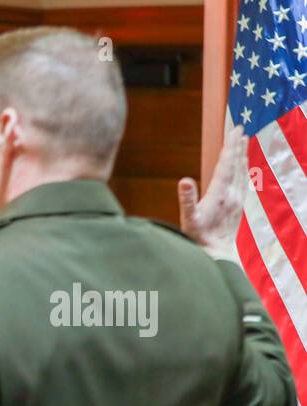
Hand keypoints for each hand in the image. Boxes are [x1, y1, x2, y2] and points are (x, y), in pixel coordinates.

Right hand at [178, 124, 248, 258]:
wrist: (216, 253)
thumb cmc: (199, 237)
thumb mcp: (188, 219)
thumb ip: (187, 199)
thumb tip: (184, 180)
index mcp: (220, 193)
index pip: (226, 164)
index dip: (230, 147)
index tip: (234, 130)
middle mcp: (232, 194)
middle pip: (236, 164)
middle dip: (238, 146)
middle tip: (240, 129)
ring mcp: (237, 199)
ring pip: (242, 171)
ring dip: (242, 155)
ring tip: (244, 141)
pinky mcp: (238, 205)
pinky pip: (243, 181)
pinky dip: (243, 169)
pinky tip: (243, 166)